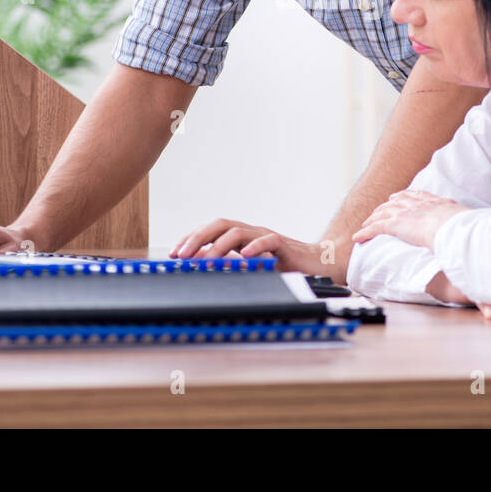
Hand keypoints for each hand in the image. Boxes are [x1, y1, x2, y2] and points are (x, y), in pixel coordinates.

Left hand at [170, 219, 334, 277]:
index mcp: (241, 236)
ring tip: (205, 261)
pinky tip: (244, 256)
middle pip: (220, 224)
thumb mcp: (249, 267)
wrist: (316, 264)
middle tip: (181, 255)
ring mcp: (266, 236)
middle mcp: (251, 232)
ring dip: (218, 246)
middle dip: (197, 238)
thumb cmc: (281, 265)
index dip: (191, 238)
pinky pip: (268, 241)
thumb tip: (198, 266)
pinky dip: (255, 247)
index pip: (211, 229)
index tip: (174, 252)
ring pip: (238, 232)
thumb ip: (227, 264)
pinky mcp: (284, 245)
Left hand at [351, 189, 468, 249]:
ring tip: (366, 224)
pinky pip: (375, 228)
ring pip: (383, 213)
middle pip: (397, 202)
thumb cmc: (466, 228)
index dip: (406, 196)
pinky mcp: (396, 224)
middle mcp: (418, 204)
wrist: (455, 228)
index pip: (418, 196)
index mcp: (436, 202)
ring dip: (373, 219)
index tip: (400, 196)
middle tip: (380, 209)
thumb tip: (476, 232)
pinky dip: (365, 232)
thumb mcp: (468, 223)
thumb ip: (466, 225)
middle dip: (386, 206)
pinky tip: (357, 237)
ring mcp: (406, 213)